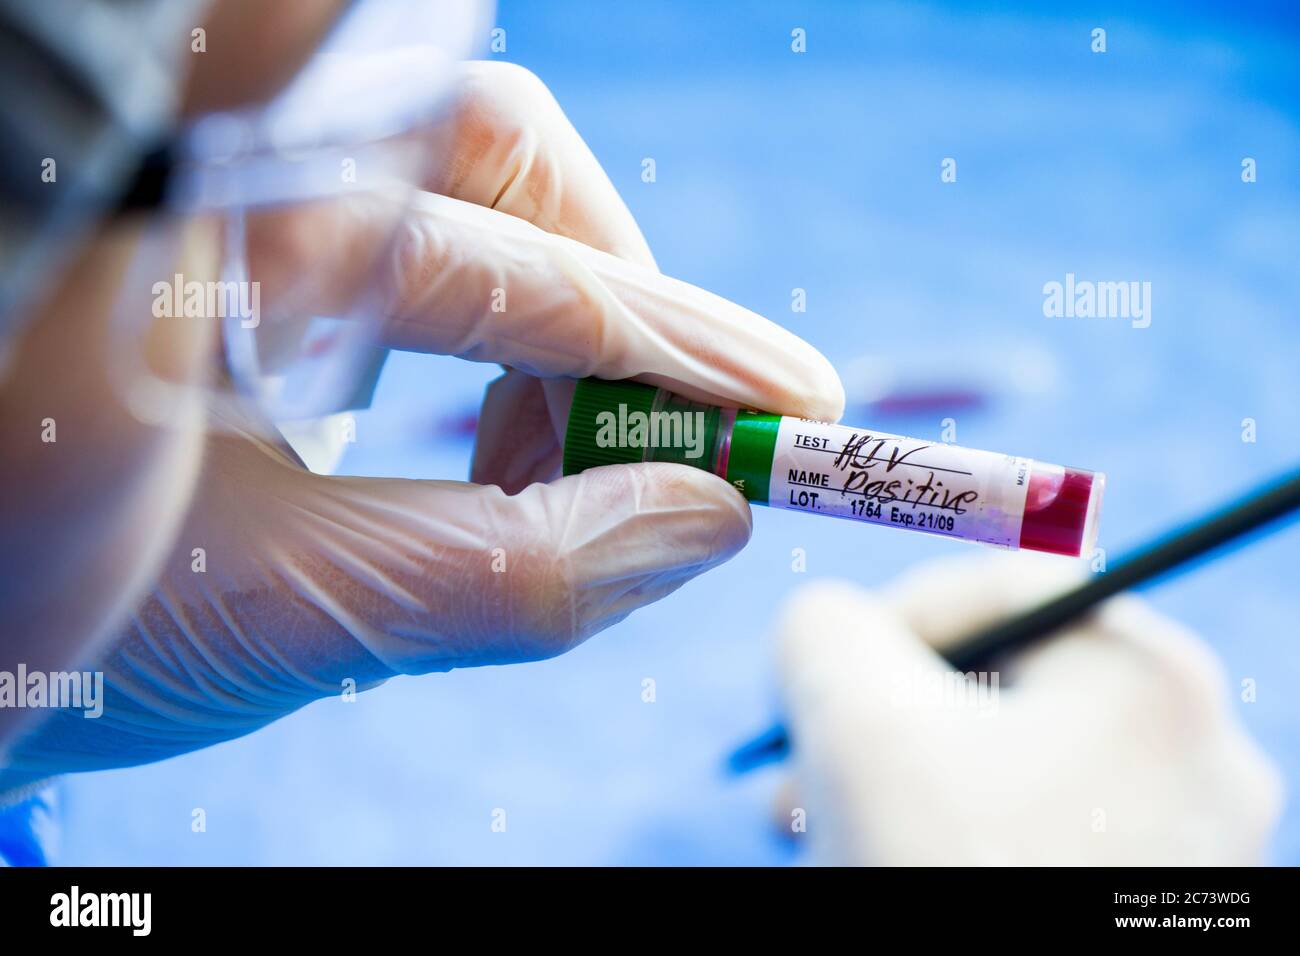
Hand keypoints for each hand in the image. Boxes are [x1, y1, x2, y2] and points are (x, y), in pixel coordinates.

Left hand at [0, 62, 842, 783]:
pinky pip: (419, 250)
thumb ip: (505, 577)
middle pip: (495, 158)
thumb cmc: (30, 626)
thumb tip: (702, 526)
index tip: (790, 414)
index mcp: (213, 248)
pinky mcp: (253, 255)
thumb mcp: (280, 614)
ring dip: (563, 330)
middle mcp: (228, 185)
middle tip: (699, 447)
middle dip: (622, 303)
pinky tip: (504, 444)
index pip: (502, 254)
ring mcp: (239, 210)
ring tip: (575, 476)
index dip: (668, 335)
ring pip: (467, 193)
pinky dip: (498, 342)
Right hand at [774, 554, 1281, 864]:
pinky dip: (954, 840)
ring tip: (826, 835)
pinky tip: (891, 872)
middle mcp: (1195, 755)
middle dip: (880, 720)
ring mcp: (1188, 846)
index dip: (891, 616)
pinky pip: (1037, 835)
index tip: (821, 686)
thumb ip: (825, 626)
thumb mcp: (849, 719)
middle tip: (805, 775)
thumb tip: (828, 629)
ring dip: (901, 784)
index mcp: (1150, 678)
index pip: (1004, 581)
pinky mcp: (1154, 908)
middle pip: (1004, 681)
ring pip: (1010, 766)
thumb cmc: (941, 875)